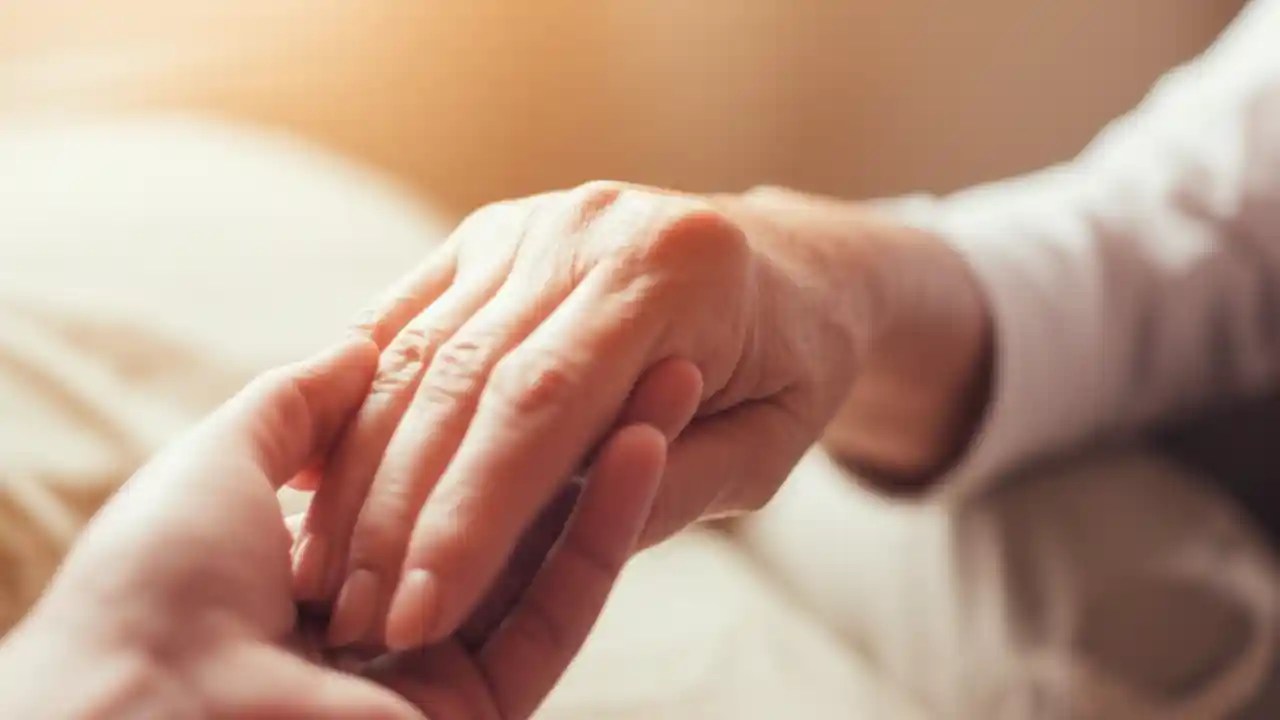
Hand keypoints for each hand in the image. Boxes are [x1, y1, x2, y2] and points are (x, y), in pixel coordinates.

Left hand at [0, 337, 667, 719]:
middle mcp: (397, 594)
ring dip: (616, 453)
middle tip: (647, 338)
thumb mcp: (223, 459)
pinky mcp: (484, 705)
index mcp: (339, 540)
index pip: (445, 436)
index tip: (563, 310)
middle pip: (511, 486)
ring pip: (552, 543)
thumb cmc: (156, 580)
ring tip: (676, 374)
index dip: (505, 372)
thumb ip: (306, 403)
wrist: (142, 712)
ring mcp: (443, 653)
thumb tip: (367, 344)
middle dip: (580, 404)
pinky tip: (650, 439)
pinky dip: (611, 525)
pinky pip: (560, 611)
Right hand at [294, 181, 893, 652]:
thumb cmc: (794, 363)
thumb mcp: (768, 446)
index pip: (545, 408)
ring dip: (362, 466)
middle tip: (352, 612)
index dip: (471, 516)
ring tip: (323, 563)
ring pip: (419, 351)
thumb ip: (670, 488)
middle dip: (399, 507)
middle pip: (464, 378)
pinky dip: (357, 397)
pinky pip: (406, 316)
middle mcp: (590, 228)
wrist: (793, 263)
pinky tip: (316, 475)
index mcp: (676, 272)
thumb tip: (535, 549)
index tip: (418, 612)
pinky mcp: (490, 234)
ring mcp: (532, 221)